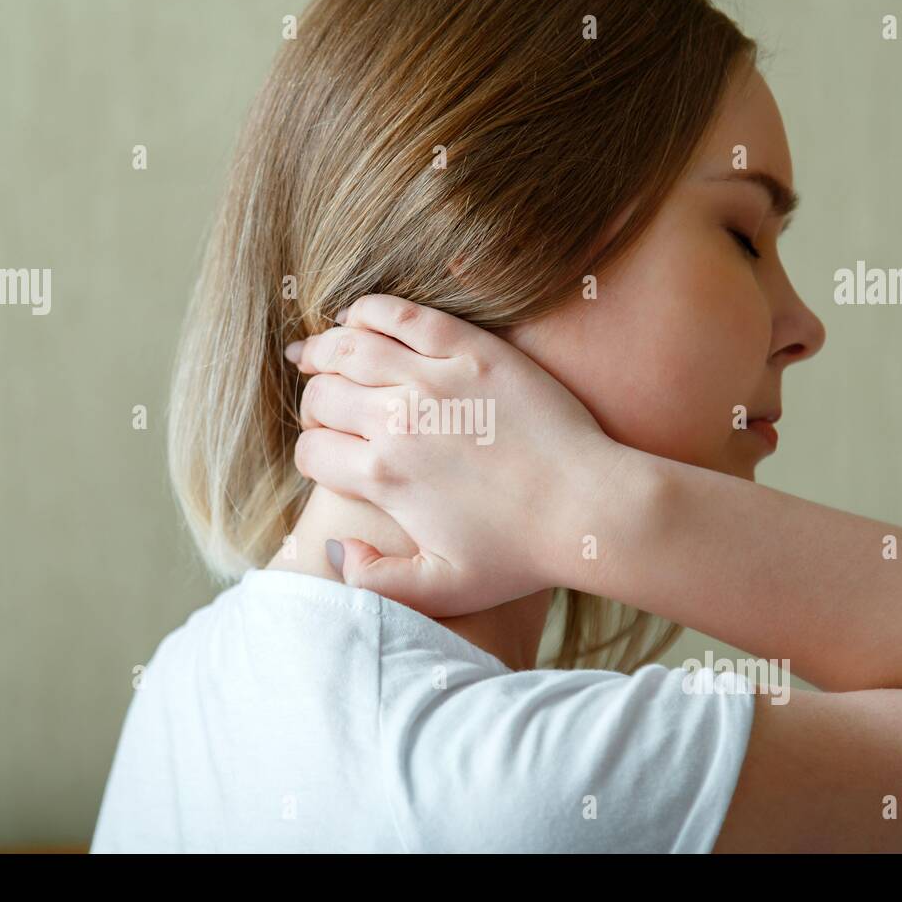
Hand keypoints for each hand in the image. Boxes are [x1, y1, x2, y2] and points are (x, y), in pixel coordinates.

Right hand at [286, 294, 626, 615]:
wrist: (589, 508)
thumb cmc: (521, 555)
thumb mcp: (442, 590)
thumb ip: (376, 581)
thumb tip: (337, 546)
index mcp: (385, 478)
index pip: (313, 453)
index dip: (311, 455)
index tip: (327, 455)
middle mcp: (398, 422)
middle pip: (323, 397)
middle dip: (313, 404)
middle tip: (322, 406)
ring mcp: (435, 379)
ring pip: (350, 349)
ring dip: (323, 350)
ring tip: (314, 354)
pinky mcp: (473, 350)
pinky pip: (402, 315)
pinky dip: (369, 312)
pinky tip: (357, 318)